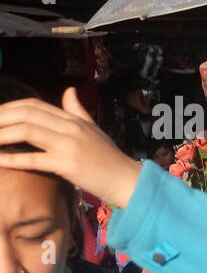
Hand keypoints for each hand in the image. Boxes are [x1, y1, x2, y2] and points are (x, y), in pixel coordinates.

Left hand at [0, 87, 141, 207]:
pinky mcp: (68, 165)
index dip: (8, 108)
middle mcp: (70, 128)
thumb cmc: (109, 159)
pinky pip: (35, 159)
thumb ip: (77, 111)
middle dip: (0, 118)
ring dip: (0, 135)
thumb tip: (69, 91)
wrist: (128, 181)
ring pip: (27, 131)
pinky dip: (13, 160)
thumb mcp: (94, 130)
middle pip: (26, 114)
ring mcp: (69, 145)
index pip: (34, 105)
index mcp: (73, 119)